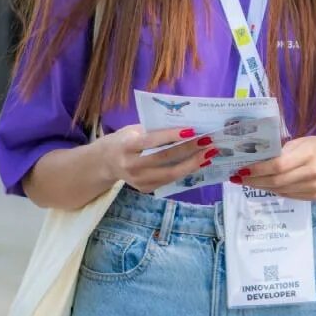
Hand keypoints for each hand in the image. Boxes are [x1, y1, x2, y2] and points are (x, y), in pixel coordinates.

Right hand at [96, 125, 216, 193]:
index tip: (192, 130)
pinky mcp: (145, 189)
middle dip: (189, 150)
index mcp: (126, 146)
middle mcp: (130, 165)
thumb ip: (154, 129)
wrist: (106, 162)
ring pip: (170, 173)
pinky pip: (169, 180)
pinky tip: (199, 163)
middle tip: (208, 141)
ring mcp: (137, 180)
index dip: (171, 136)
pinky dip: (186, 172)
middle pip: (164, 159)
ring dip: (193, 164)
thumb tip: (184, 126)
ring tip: (209, 154)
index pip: (151, 141)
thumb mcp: (133, 130)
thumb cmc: (125, 140)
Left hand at [239, 136, 315, 200]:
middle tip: (238, 178)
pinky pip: (288, 195)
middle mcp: (312, 173)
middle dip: (254, 181)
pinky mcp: (314, 197)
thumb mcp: (303, 141)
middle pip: (276, 181)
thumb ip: (283, 150)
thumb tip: (257, 158)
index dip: (258, 169)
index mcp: (308, 154)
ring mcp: (314, 188)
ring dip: (261, 187)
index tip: (242, 169)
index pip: (278, 165)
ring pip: (280, 190)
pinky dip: (274, 190)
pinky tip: (265, 185)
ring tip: (248, 181)